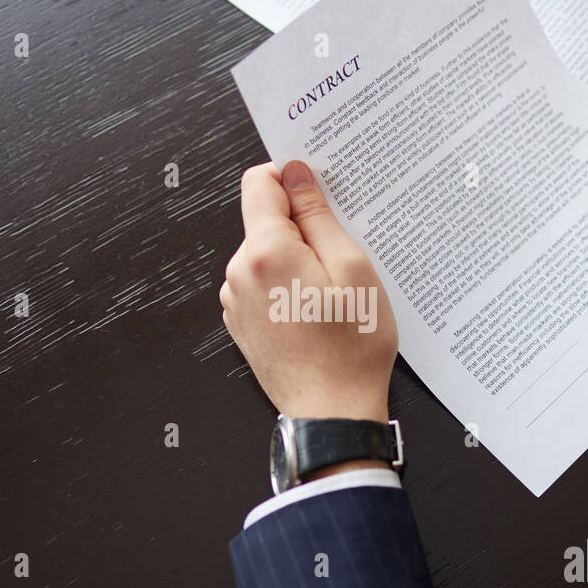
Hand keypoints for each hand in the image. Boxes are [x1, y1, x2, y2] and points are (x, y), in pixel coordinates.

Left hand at [220, 161, 397, 424]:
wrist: (332, 414)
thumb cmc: (350, 349)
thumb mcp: (352, 269)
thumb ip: (318, 215)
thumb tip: (296, 173)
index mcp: (264, 252)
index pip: (259, 182)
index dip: (292, 179)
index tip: (320, 192)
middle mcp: (239, 273)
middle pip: (264, 220)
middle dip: (302, 227)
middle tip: (342, 256)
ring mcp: (236, 300)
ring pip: (266, 254)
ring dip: (297, 259)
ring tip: (333, 291)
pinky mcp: (241, 321)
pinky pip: (263, 284)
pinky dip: (288, 285)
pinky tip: (317, 309)